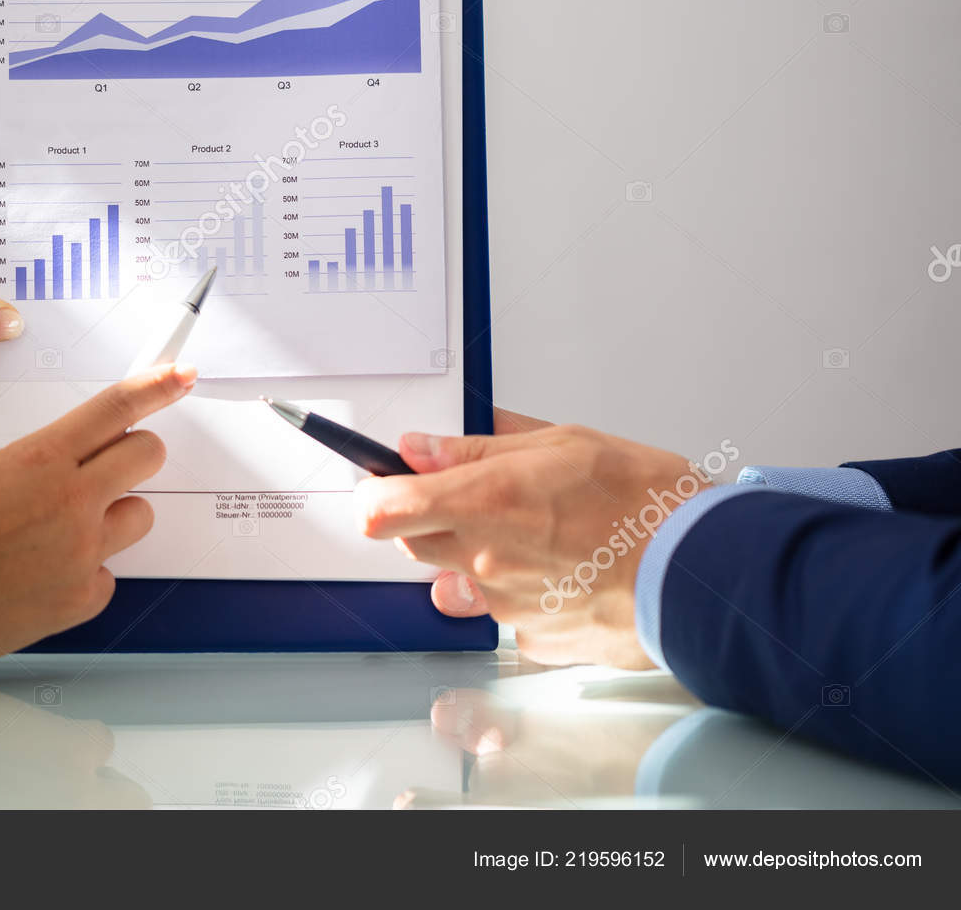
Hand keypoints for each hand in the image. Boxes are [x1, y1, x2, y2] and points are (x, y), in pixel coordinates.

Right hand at [0, 363, 195, 687]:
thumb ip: (38, 464)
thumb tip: (70, 464)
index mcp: (40, 459)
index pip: (114, 410)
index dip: (155, 389)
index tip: (180, 377)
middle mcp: (71, 502)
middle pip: (147, 458)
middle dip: (132, 459)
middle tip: (110, 470)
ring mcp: (81, 552)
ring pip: (138, 517)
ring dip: (111, 518)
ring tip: (61, 534)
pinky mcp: (80, 598)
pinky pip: (108, 576)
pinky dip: (85, 575)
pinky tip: (43, 578)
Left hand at [354, 410, 717, 668]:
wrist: (707, 573)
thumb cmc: (649, 502)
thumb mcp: (565, 443)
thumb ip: (480, 448)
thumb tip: (422, 448)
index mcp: (486, 500)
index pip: (381, 509)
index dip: (375, 492)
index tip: (382, 481)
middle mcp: (485, 559)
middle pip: (411, 543)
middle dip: (430, 519)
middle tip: (482, 496)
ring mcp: (505, 606)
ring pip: (458, 578)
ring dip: (479, 555)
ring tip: (539, 535)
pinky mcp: (532, 639)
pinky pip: (504, 612)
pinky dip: (523, 592)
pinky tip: (564, 571)